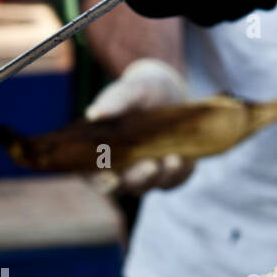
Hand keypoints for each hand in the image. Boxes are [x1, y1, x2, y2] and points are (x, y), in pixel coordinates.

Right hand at [85, 58, 195, 192]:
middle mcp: (120, 170)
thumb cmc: (141, 93)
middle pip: (123, 186)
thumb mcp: (130, 91)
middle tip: (149, 166)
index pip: (93, 176)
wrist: (170, 94)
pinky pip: (174, 180)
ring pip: (148, 185)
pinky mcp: (170, 175)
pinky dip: (179, 173)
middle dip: (137, 178)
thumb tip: (92, 114)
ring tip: (173, 159)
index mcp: (101, 153)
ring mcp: (145, 175)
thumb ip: (113, 102)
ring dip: (160, 175)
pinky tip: (183, 159)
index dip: (100, 181)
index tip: (110, 177)